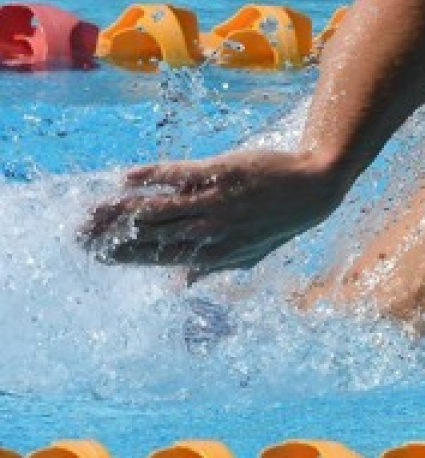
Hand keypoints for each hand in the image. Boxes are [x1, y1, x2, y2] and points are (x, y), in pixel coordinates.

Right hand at [83, 149, 344, 281]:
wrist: (314, 186)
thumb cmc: (281, 220)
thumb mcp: (249, 254)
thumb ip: (212, 268)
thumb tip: (178, 285)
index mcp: (215, 253)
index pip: (159, 258)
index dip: (125, 257)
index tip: (96, 255)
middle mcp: (210, 230)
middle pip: (151, 234)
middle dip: (111, 235)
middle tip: (77, 234)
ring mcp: (214, 201)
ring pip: (158, 208)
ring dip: (120, 209)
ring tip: (90, 209)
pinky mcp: (220, 172)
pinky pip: (179, 175)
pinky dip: (151, 176)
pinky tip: (126, 177)